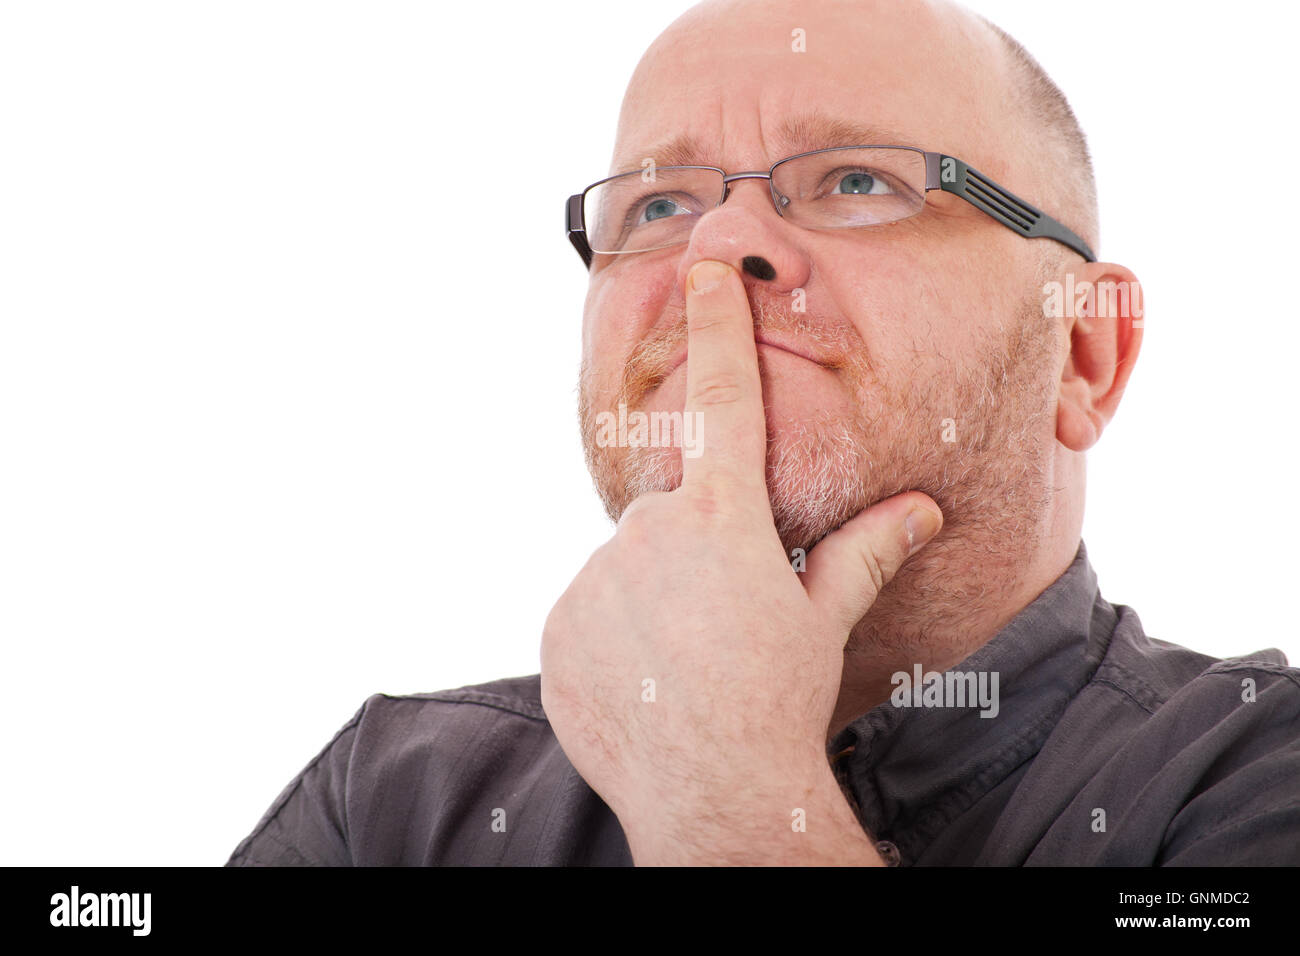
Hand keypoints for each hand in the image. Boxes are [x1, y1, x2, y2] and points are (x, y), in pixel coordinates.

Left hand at [540, 259, 942, 864]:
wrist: (714, 794)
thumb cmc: (780, 698)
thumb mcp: (824, 617)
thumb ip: (866, 549)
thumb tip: (924, 508)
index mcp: (722, 517)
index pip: (724, 398)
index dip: (716, 322)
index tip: (703, 264)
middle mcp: (648, 532)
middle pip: (668, 514)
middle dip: (691, 553)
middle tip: (717, 620)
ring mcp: (593, 581)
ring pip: (624, 568)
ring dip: (650, 599)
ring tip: (683, 660)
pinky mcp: (557, 628)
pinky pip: (587, 614)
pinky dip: (612, 638)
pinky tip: (645, 681)